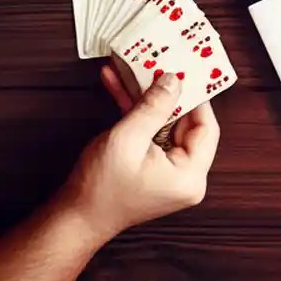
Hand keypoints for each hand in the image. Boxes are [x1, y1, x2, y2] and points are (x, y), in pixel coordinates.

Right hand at [57, 68, 220, 239]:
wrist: (74, 218)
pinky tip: (119, 86)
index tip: (186, 70)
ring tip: (133, 67)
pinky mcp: (151, 167)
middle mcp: (186, 176)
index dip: (196, 98)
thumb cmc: (100, 188)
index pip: (206, 127)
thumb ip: (153, 107)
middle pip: (185, 123)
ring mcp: (168, 172)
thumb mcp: (128, 139)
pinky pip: (150, 133)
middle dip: (166, 92)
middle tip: (159, 62)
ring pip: (164, 124)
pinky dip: (136, 112)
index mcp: (190, 175)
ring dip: (146, 98)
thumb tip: (174, 81)